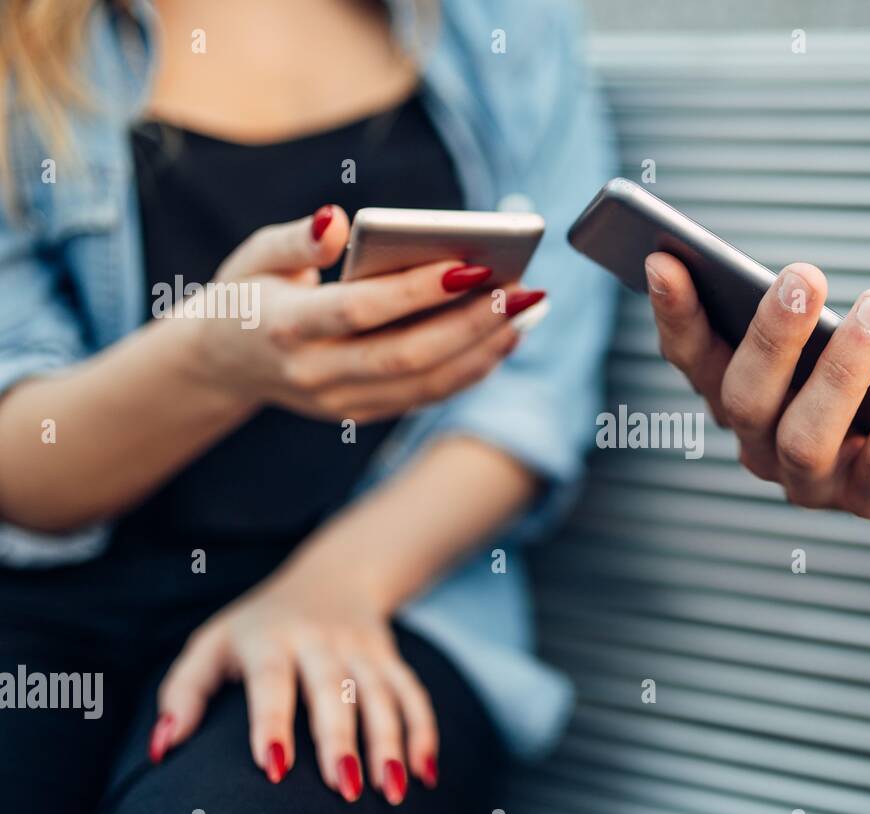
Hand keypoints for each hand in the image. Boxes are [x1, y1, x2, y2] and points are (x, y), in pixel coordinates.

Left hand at [149, 557, 438, 803]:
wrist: (334, 574)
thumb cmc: (257, 627)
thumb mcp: (212, 643)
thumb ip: (184, 692)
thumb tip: (161, 749)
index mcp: (268, 635)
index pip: (272, 678)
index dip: (273, 721)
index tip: (275, 766)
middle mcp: (319, 637)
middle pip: (334, 688)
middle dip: (341, 739)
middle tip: (345, 789)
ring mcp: (360, 646)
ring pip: (381, 693)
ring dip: (391, 741)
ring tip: (393, 790)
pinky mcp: (390, 657)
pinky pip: (413, 693)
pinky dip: (423, 731)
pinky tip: (425, 773)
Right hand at [184, 205, 546, 423]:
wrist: (221, 364)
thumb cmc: (248, 294)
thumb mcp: (254, 256)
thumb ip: (297, 240)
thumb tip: (338, 221)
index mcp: (286, 326)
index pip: (363, 310)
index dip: (419, 290)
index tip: (473, 264)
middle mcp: (315, 373)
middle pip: (407, 355)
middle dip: (472, 324)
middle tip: (522, 291)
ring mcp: (340, 402)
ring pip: (425, 384)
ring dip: (483, 351)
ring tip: (526, 313)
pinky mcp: (361, 414)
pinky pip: (425, 396)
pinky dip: (469, 369)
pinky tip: (501, 336)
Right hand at [645, 252, 869, 534]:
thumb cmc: (867, 388)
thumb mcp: (827, 347)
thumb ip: (797, 320)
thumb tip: (789, 279)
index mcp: (737, 400)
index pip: (692, 360)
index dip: (675, 317)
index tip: (664, 260)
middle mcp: (761, 447)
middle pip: (746, 400)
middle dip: (771, 337)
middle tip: (803, 275)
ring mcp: (812, 483)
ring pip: (808, 436)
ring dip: (844, 368)